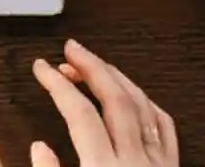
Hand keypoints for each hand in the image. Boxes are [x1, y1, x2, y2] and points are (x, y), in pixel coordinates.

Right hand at [31, 39, 177, 166]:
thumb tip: (39, 148)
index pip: (79, 113)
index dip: (57, 84)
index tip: (43, 68)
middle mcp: (133, 161)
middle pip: (114, 99)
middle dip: (91, 66)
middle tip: (72, 48)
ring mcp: (157, 164)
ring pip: (141, 106)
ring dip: (118, 78)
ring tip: (98, 64)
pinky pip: (165, 126)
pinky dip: (147, 103)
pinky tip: (135, 95)